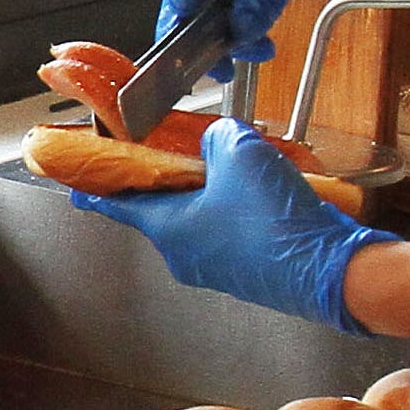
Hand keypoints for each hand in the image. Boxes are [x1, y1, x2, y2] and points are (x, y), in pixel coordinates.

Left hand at [70, 119, 397, 333]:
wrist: (331, 272)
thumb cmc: (277, 220)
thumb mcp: (241, 153)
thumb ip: (218, 137)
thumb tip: (219, 140)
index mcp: (169, 229)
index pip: (118, 204)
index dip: (97, 187)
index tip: (78, 184)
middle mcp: (186, 254)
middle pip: (163, 207)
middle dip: (171, 175)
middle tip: (179, 148)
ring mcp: (218, 267)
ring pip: (202, 217)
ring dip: (213, 189)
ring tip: (239, 163)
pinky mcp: (249, 271)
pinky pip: (232, 231)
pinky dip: (239, 207)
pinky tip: (265, 188)